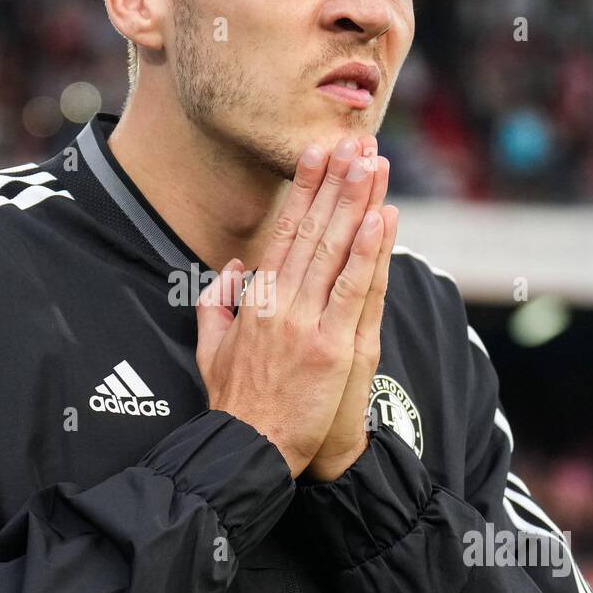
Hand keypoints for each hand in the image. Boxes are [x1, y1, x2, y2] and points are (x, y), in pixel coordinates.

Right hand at [195, 136, 387, 479]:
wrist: (247, 449)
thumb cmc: (235, 405)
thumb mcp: (211, 349)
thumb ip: (217, 305)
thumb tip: (232, 270)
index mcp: (256, 300)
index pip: (285, 233)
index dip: (305, 191)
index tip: (318, 155)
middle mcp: (281, 303)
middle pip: (314, 230)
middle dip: (336, 183)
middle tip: (355, 142)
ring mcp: (308, 323)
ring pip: (336, 251)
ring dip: (357, 203)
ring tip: (373, 164)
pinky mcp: (333, 347)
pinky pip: (354, 290)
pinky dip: (368, 253)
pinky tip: (381, 219)